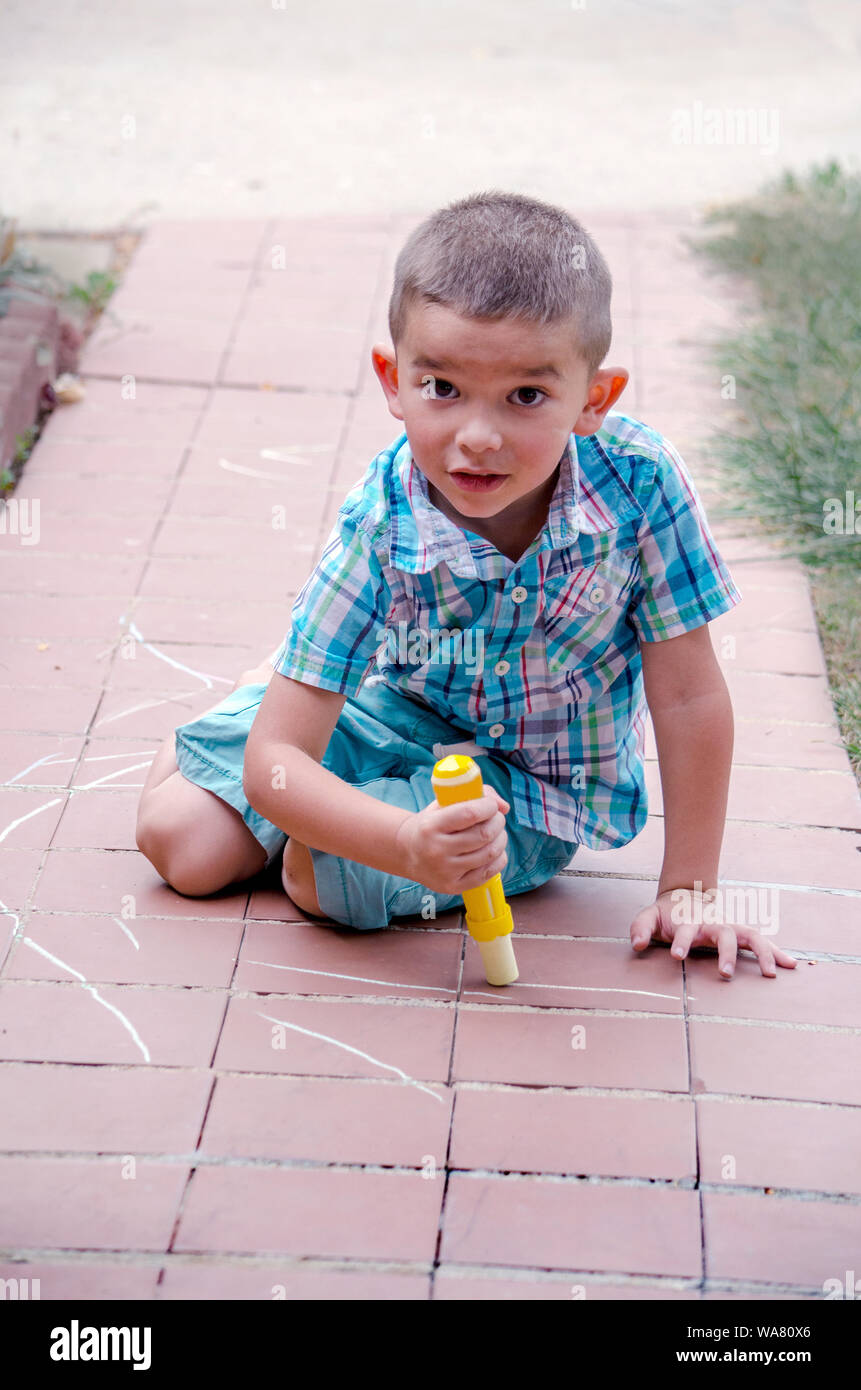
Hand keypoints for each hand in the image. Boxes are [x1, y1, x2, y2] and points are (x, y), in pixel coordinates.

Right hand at [395, 786, 509, 896]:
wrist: (406, 853)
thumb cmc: (430, 824)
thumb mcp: (442, 804)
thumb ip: (473, 795)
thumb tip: (503, 806)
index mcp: (431, 826)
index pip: (469, 813)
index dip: (488, 807)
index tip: (491, 805)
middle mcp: (437, 850)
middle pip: (484, 834)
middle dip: (498, 822)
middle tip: (496, 818)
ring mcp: (445, 871)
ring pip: (489, 853)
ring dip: (501, 839)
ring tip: (496, 833)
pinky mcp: (453, 886)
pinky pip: (488, 872)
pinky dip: (499, 858)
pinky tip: (494, 851)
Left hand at [630, 888, 796, 979]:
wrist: (686, 897)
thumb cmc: (667, 914)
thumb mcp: (649, 916)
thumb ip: (640, 928)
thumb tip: (636, 945)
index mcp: (690, 921)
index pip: (686, 930)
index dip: (681, 941)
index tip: (677, 956)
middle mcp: (714, 924)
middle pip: (724, 934)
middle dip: (726, 953)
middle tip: (726, 973)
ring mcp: (730, 928)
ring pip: (751, 936)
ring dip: (761, 953)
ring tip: (771, 973)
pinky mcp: (741, 935)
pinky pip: (762, 943)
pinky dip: (777, 952)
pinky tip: (792, 964)